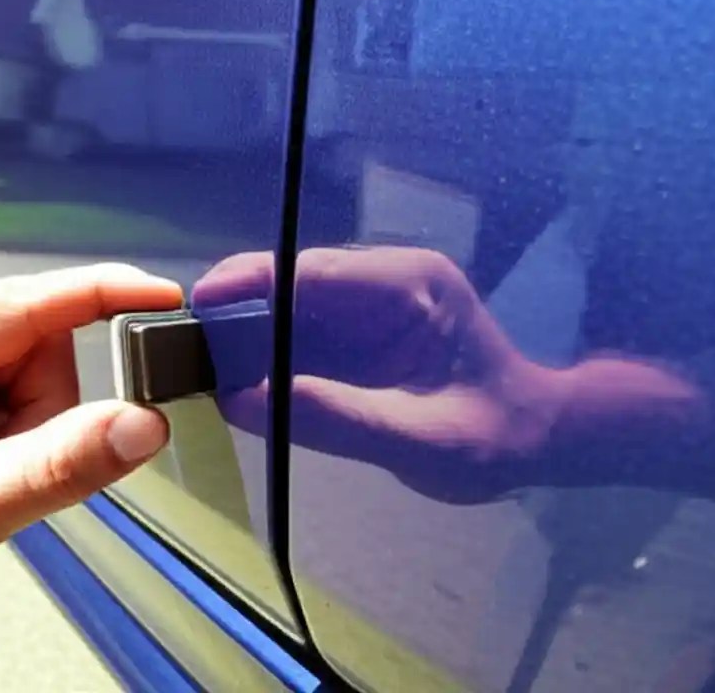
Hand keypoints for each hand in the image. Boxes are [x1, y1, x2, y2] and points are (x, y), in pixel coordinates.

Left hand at [0, 264, 182, 635]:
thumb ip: (56, 468)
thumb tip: (139, 426)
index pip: (27, 303)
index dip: (105, 297)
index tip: (165, 299)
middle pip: (36, 341)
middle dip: (41, 412)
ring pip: (27, 366)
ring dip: (24, 427)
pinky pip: (4, 385)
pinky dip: (7, 430)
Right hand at [198, 247, 702, 501]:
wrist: (535, 443)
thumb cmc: (494, 438)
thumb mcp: (422, 440)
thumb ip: (338, 418)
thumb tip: (244, 402)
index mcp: (408, 285)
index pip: (314, 271)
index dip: (250, 283)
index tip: (196, 305)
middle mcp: (382, 283)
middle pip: (291, 284)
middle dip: (235, 310)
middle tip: (179, 343)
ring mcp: (366, 309)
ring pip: (286, 310)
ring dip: (243, 336)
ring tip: (191, 363)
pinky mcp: (354, 338)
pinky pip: (296, 339)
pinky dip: (262, 359)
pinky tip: (229, 380)